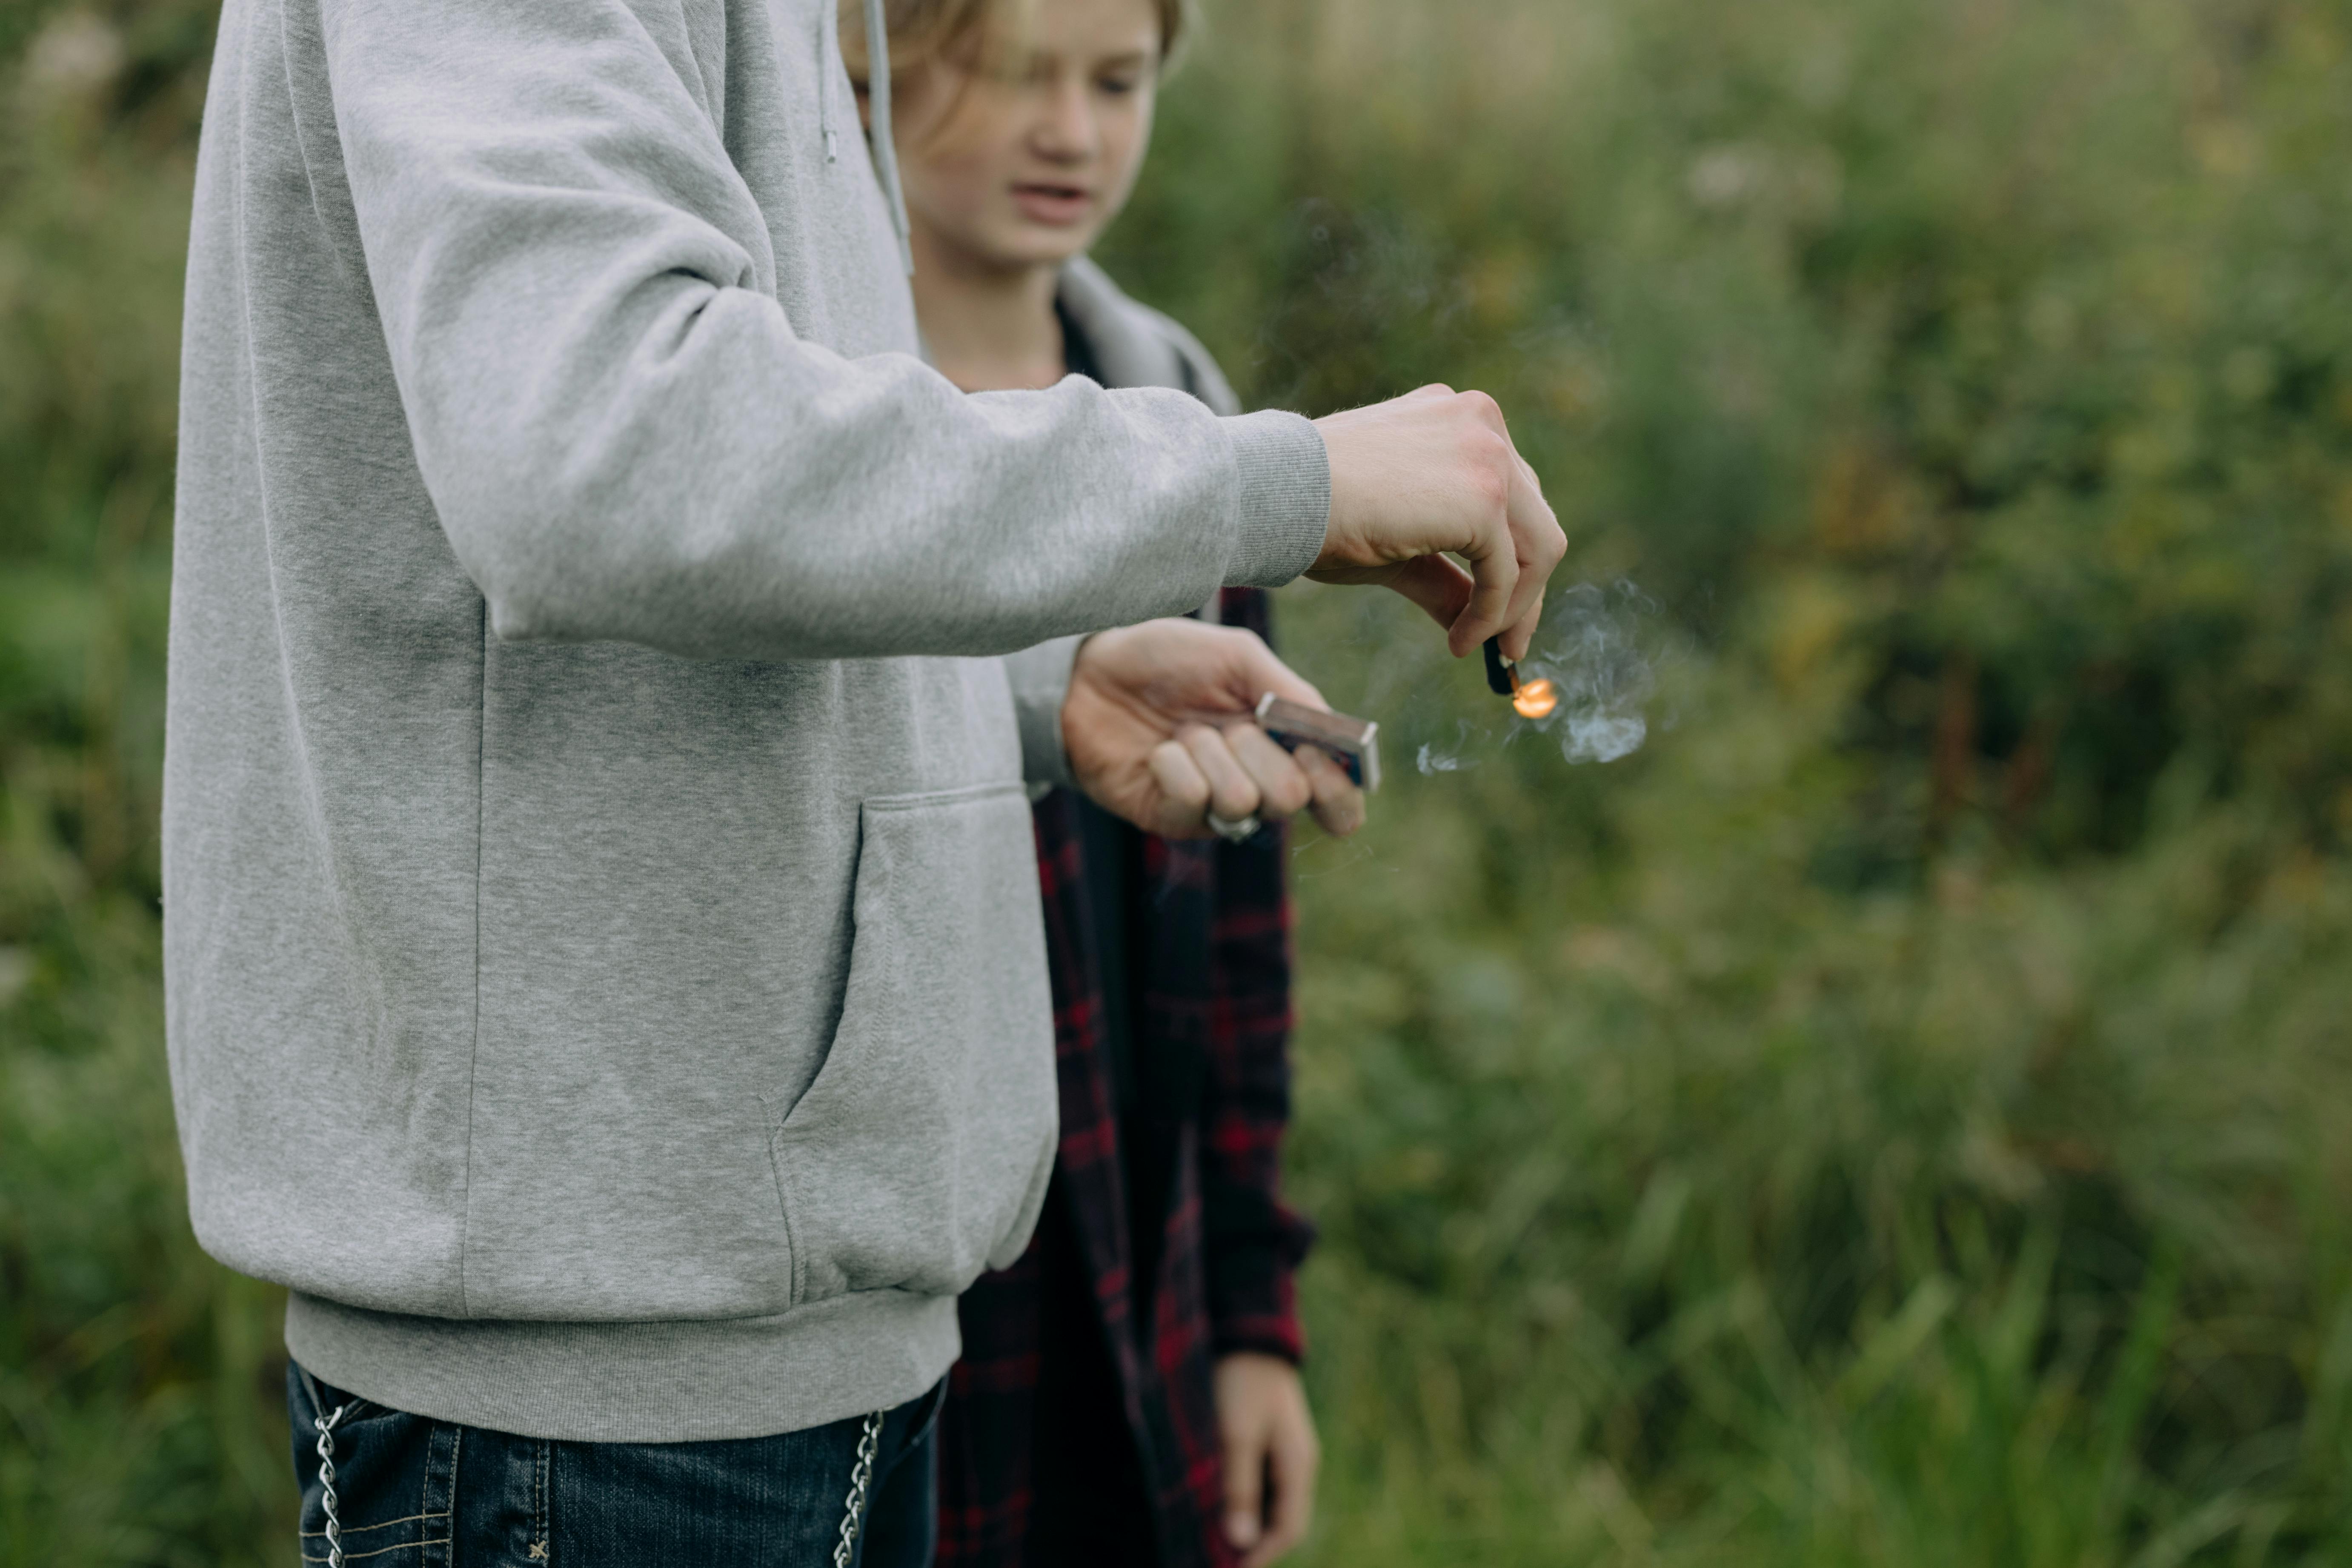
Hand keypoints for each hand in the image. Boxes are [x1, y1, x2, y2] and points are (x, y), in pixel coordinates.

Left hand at [1062, 619, 1365, 840]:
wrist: (1091, 672)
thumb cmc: (1167, 660)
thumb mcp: (1238, 656)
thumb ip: (1291, 691)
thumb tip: (1335, 734)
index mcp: (1285, 747)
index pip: (1338, 799)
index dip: (1339, 785)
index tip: (1315, 752)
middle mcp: (1257, 784)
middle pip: (1293, 798)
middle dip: (1262, 753)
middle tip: (1231, 725)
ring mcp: (1213, 807)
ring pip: (1243, 801)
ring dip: (1212, 754)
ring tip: (1185, 731)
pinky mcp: (1170, 820)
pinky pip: (1194, 802)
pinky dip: (1175, 766)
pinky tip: (1160, 751)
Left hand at [1216, 1352, 1319, 1566]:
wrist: (1249, 1335)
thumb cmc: (1241, 1383)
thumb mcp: (1236, 1436)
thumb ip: (1239, 1488)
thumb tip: (1240, 1541)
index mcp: (1298, 1465)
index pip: (1288, 1529)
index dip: (1260, 1555)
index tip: (1229, 1567)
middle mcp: (1298, 1464)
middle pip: (1283, 1521)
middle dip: (1254, 1545)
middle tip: (1216, 1557)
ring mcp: (1286, 1453)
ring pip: (1272, 1504)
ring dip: (1248, 1524)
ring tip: (1212, 1538)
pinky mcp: (1270, 1442)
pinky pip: (1263, 1484)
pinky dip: (1244, 1501)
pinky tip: (1218, 1505)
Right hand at [1312, 385, 1566, 660]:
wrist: (1276, 494)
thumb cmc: (1315, 511)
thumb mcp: (1397, 543)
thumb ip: (1443, 574)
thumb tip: (1474, 623)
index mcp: (1458, 418)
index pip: (1514, 494)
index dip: (1514, 558)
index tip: (1499, 613)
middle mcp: (1482, 422)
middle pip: (1535, 519)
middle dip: (1527, 590)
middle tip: (1509, 645)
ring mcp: (1488, 453)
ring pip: (1539, 546)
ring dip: (1516, 608)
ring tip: (1481, 647)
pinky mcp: (1485, 496)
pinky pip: (1508, 572)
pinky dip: (1492, 616)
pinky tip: (1461, 643)